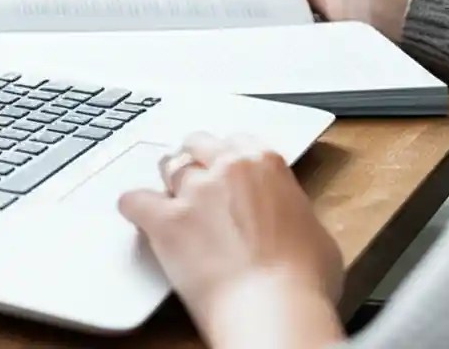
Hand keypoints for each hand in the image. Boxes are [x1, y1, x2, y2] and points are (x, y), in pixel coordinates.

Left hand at [120, 134, 343, 347]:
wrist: (273, 308)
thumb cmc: (302, 280)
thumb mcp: (315, 234)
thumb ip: (291, 213)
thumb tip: (286, 222)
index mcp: (266, 165)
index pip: (237, 140)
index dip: (228, 155)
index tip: (225, 167)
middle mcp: (227, 168)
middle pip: (197, 144)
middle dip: (195, 159)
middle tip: (195, 180)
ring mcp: (194, 192)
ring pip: (168, 165)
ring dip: (168, 181)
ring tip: (169, 199)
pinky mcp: (165, 220)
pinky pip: (134, 200)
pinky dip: (134, 207)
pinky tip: (137, 216)